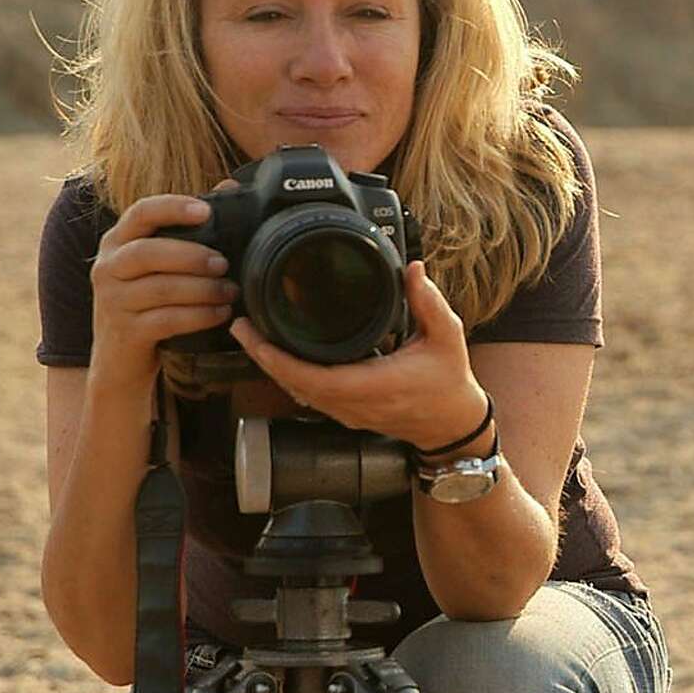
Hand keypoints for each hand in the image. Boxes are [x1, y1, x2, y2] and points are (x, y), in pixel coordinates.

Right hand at [88, 192, 238, 393]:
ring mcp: (113, 301)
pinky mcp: (126, 332)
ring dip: (203, 289)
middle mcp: (108, 267)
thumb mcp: (159, 267)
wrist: (120, 362)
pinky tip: (220, 314)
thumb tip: (228, 187)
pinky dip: (199, 316)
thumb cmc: (149, 304)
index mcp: (117, 243)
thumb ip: (186, 231)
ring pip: (161, 288)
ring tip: (231, 291)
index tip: (205, 210)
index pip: (140, 213)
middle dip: (192, 256)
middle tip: (224, 263)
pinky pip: (167, 319)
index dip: (172, 208)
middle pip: (148, 252)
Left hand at [228, 260, 488, 449]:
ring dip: (271, 366)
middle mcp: (354, 403)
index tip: (256, 336)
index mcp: (374, 384)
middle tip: (241, 326)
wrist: (452, 424)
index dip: (279, 360)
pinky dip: (288, 375)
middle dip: (263, 357)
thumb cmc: (449, 381)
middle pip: (293, 385)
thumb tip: (412, 269)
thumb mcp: (447, 337)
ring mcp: (347, 412)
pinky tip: (277, 356)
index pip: (314, 378)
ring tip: (251, 336)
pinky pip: (307, 395)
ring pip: (297, 392)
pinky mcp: (346, 413)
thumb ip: (428, 302)